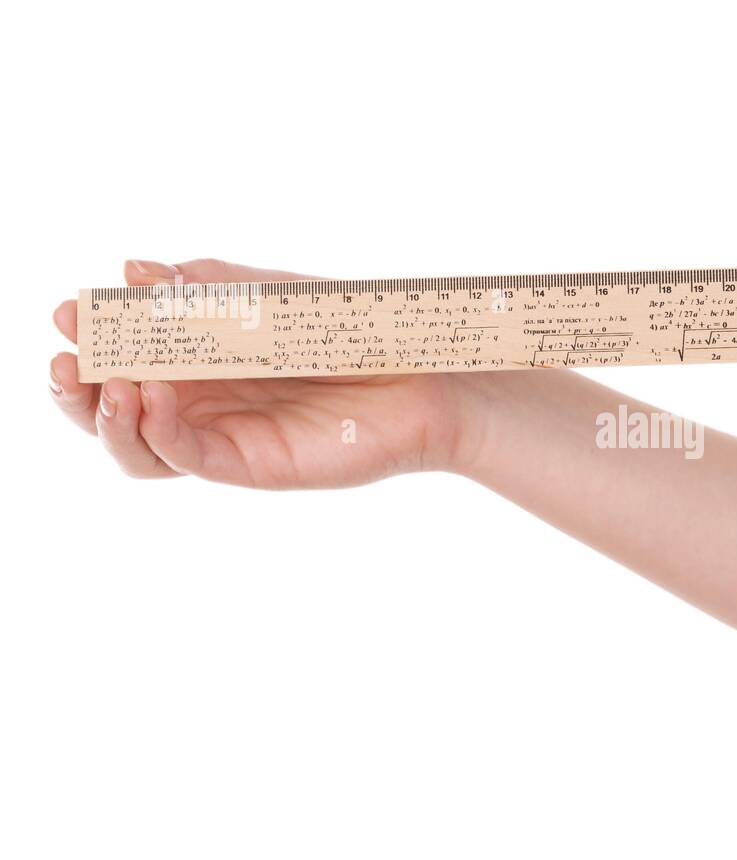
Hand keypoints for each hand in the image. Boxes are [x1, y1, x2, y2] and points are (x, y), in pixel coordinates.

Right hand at [50, 259, 477, 488]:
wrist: (422, 371)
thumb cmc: (352, 329)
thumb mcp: (270, 295)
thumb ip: (205, 287)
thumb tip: (132, 271)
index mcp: (199, 357)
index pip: (123, 357)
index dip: (90, 340)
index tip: (70, 310)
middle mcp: (202, 401)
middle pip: (112, 409)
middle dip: (76, 387)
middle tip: (65, 358)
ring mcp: (224, 436)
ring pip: (138, 447)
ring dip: (108, 418)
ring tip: (110, 385)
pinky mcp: (253, 464)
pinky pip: (188, 459)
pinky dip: (159, 432)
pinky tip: (152, 398)